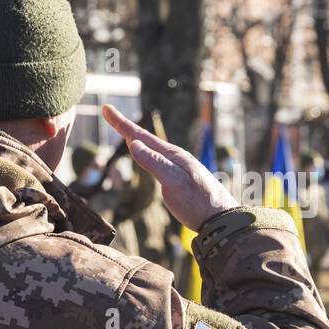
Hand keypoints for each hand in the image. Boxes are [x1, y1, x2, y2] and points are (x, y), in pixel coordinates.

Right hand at [102, 105, 237, 230]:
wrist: (222, 219)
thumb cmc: (198, 203)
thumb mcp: (174, 183)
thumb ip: (155, 163)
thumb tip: (134, 144)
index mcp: (173, 155)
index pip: (141, 136)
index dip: (122, 124)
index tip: (106, 109)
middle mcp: (176, 158)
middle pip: (146, 138)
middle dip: (125, 126)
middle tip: (108, 113)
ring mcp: (179, 168)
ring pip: (152, 148)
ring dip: (136, 138)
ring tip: (123, 130)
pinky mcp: (180, 180)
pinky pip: (158, 159)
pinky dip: (146, 152)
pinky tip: (145, 154)